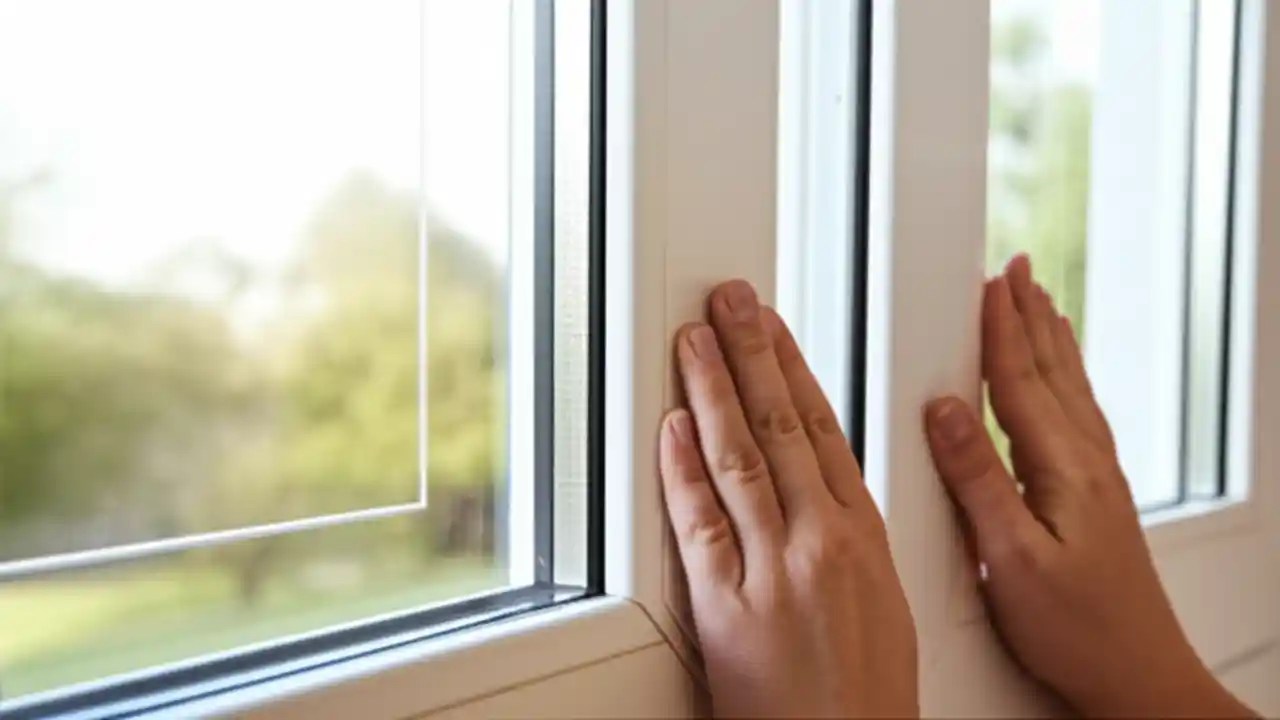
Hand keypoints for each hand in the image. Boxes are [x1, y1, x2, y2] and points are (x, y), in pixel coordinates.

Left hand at [659, 280, 916, 717]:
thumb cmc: (867, 697)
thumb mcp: (883, 604)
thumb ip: (849, 540)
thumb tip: (824, 493)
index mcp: (864, 538)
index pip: (826, 431)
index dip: (795, 370)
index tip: (775, 330)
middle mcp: (823, 542)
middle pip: (783, 426)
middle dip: (752, 355)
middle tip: (730, 301)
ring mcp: (775, 570)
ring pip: (741, 457)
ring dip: (712, 390)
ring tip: (694, 339)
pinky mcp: (727, 607)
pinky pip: (700, 524)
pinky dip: (682, 470)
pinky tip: (671, 427)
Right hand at [924, 256, 1253, 717]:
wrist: (1137, 675)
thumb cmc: (1076, 629)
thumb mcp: (1012, 557)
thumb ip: (977, 480)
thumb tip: (944, 412)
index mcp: (1065, 470)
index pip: (1022, 381)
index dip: (1001, 328)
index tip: (987, 282)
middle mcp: (1088, 465)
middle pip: (1053, 371)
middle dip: (1030, 316)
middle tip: (1016, 269)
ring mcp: (1098, 481)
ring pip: (1071, 389)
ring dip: (1052, 340)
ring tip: (1040, 301)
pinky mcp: (1098, 500)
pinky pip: (1079, 416)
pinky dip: (1067, 381)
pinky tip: (1061, 384)